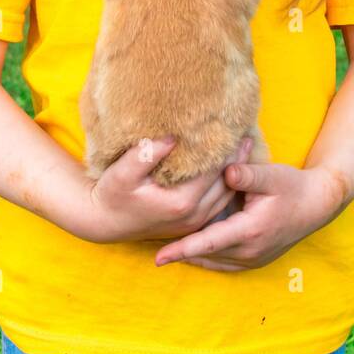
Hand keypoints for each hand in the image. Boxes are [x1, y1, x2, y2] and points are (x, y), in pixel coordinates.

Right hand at [85, 136, 252, 244]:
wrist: (105, 222)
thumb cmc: (112, 194)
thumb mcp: (122, 172)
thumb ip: (147, 154)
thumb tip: (173, 137)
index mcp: (180, 202)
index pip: (212, 171)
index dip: (225, 149)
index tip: (235, 129)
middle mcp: (193, 215)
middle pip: (224, 183)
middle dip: (236, 159)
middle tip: (248, 134)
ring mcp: (194, 222)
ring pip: (225, 195)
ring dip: (235, 172)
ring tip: (244, 148)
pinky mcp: (192, 224)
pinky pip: (218, 203)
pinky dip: (227, 185)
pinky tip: (230, 169)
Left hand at [153, 162, 348, 270]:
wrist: (317, 205)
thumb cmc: (292, 186)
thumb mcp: (271, 176)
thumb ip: (246, 175)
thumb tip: (226, 171)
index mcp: (250, 231)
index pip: (208, 243)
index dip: (182, 249)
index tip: (158, 258)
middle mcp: (249, 252)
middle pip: (205, 254)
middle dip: (179, 251)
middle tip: (150, 247)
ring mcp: (252, 260)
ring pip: (213, 260)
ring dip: (191, 255)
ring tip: (164, 250)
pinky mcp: (254, 260)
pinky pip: (223, 262)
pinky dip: (206, 256)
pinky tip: (190, 251)